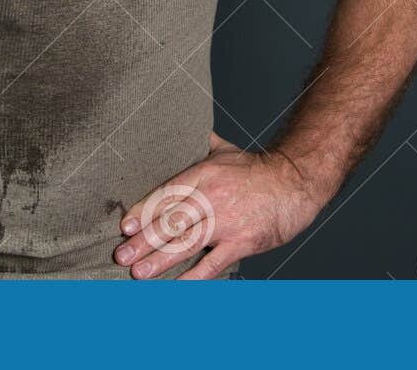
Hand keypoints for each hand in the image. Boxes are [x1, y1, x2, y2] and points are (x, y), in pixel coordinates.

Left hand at [113, 130, 327, 279]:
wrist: (296, 181)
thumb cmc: (258, 168)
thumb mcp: (226, 150)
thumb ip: (201, 145)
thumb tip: (183, 129)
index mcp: (203, 174)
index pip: (166, 195)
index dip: (143, 212)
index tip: (125, 227)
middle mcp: (210, 198)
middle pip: (171, 221)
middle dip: (143, 241)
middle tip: (121, 255)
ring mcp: (226, 222)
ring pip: (186, 243)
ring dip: (160, 260)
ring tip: (139, 272)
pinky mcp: (242, 242)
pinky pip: (214, 263)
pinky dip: (194, 277)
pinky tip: (177, 287)